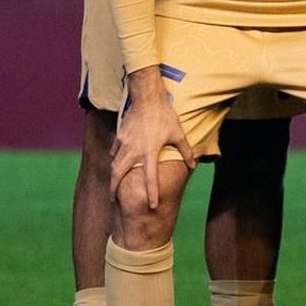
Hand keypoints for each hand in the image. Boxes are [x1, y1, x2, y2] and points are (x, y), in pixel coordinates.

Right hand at [110, 86, 182, 217]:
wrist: (147, 98)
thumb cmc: (164, 116)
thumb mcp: (178, 134)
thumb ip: (185, 151)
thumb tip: (192, 165)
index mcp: (149, 152)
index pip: (150, 178)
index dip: (152, 193)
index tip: (152, 206)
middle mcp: (134, 151)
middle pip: (118, 174)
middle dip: (113, 189)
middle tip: (112, 200)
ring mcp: (124, 143)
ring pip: (114, 164)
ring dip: (112, 176)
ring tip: (113, 185)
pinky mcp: (120, 136)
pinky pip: (114, 152)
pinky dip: (114, 159)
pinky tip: (115, 162)